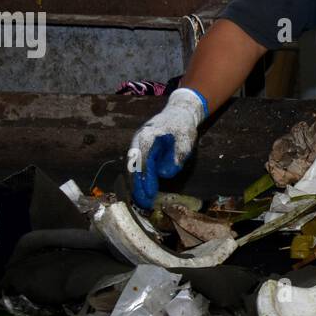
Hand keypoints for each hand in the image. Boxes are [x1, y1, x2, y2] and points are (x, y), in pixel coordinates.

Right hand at [128, 87, 207, 207]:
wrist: (178, 112)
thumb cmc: (182, 127)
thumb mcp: (185, 141)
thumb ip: (177, 156)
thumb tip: (165, 174)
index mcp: (146, 138)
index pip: (143, 163)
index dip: (146, 180)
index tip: (150, 194)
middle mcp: (137, 141)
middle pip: (132, 167)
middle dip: (137, 186)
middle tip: (143, 203)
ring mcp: (136, 145)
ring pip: (131, 168)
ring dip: (135, 185)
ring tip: (141, 201)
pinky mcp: (138, 150)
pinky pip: (134, 167)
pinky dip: (136, 179)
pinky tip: (141, 190)